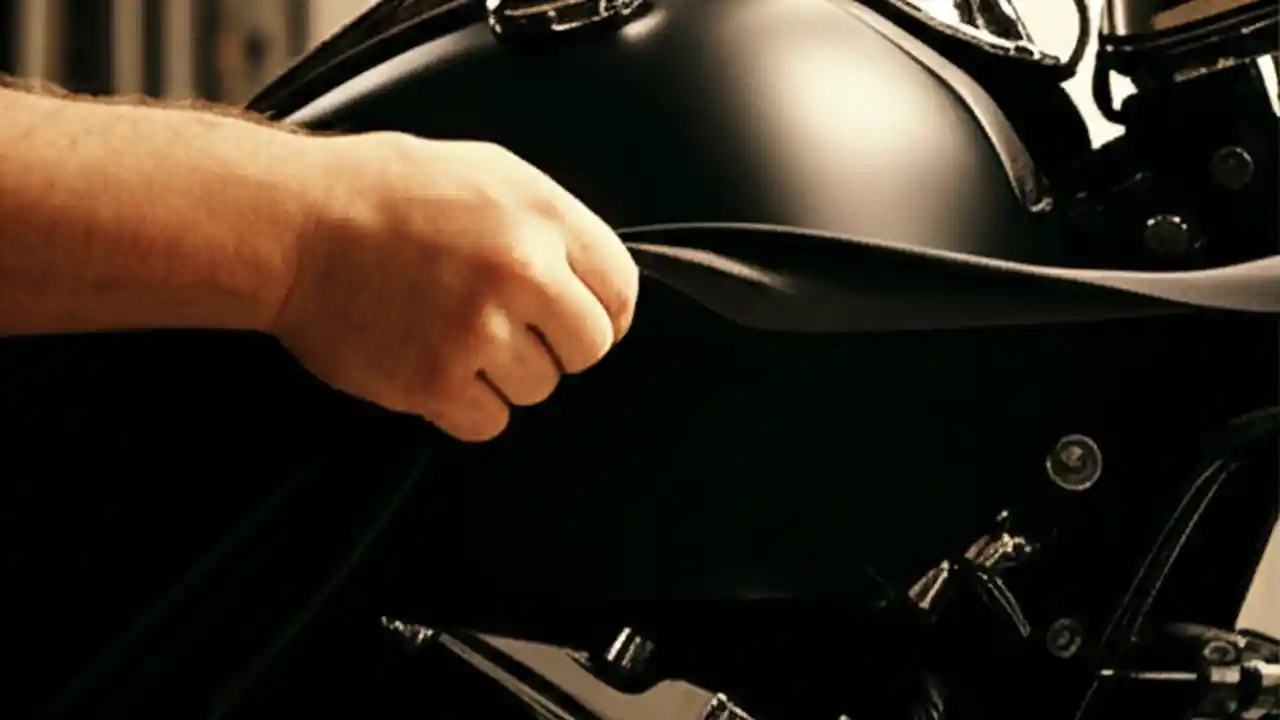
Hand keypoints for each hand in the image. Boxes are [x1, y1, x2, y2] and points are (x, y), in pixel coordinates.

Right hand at [272, 132, 638, 440]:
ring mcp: (478, 331)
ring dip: (507, 374)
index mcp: (542, 216)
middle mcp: (521, 273)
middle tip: (512, 328)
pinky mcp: (435, 382)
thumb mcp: (487, 173)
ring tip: (456, 335)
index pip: (621, 291)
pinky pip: (489, 422)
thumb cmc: (386, 192)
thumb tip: (591, 280)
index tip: (574, 317)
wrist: (293, 226)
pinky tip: (434, 364)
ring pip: (540, 389)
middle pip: (590, 348)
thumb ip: (550, 225)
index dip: (602, 310)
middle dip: (558, 345)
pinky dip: (466, 405)